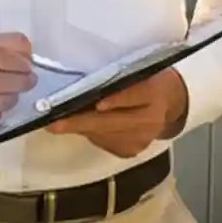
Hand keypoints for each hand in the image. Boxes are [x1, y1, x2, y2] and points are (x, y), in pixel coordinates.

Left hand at [45, 68, 187, 157]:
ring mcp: (143, 139)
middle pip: (113, 122)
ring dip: (79, 128)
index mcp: (154, 93)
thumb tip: (80, 83)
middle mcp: (151, 120)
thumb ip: (117, 76)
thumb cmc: (144, 78)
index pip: (135, 95)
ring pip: (104, 135)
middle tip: (54, 123)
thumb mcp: (136, 70)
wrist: (167, 102)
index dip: (117, 100)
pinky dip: (89, 133)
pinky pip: (103, 143)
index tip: (97, 104)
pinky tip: (77, 126)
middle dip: (81, 122)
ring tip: (57, 122)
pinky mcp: (132, 151)